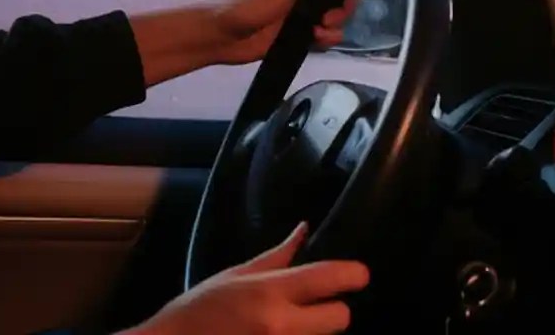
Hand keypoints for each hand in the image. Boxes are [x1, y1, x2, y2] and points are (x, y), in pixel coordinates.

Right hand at [123, 223, 368, 334]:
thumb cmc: (197, 312)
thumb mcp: (236, 276)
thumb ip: (277, 257)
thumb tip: (304, 230)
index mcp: (270, 293)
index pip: (331, 279)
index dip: (353, 275)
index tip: (357, 276)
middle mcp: (281, 326)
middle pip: (341, 318)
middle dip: (334, 312)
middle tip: (318, 308)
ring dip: (314, 333)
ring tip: (288, 326)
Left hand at [208, 0, 363, 63]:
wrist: (219, 37)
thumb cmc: (244, 6)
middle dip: (343, 9)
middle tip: (330, 17)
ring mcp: (301, 15)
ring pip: (335, 20)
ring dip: (335, 27)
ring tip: (319, 32)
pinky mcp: (297, 36)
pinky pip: (323, 37)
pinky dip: (326, 40)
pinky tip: (317, 42)